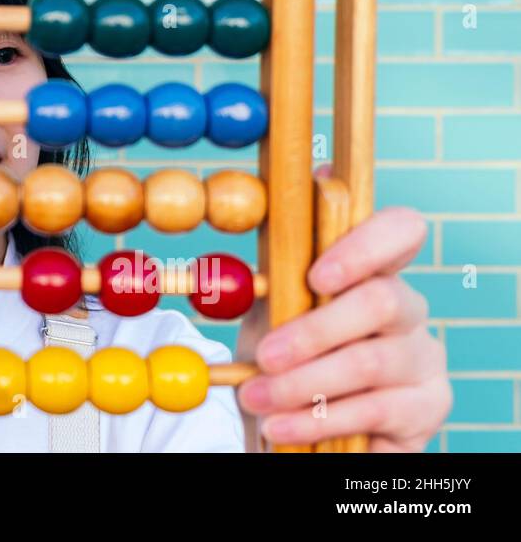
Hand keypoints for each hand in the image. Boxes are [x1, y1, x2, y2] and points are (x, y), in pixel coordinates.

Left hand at [235, 193, 450, 450]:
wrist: (297, 416)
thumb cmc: (286, 354)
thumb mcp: (272, 315)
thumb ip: (268, 288)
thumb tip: (232, 278)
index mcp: (375, 271)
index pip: (400, 230)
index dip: (366, 246)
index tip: (316, 276)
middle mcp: (410, 310)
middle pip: (381, 301)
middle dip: (314, 331)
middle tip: (265, 358)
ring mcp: (425, 359)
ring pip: (369, 363)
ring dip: (302, 384)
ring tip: (256, 400)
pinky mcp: (428, 408)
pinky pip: (372, 412)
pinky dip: (316, 422)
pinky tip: (280, 429)